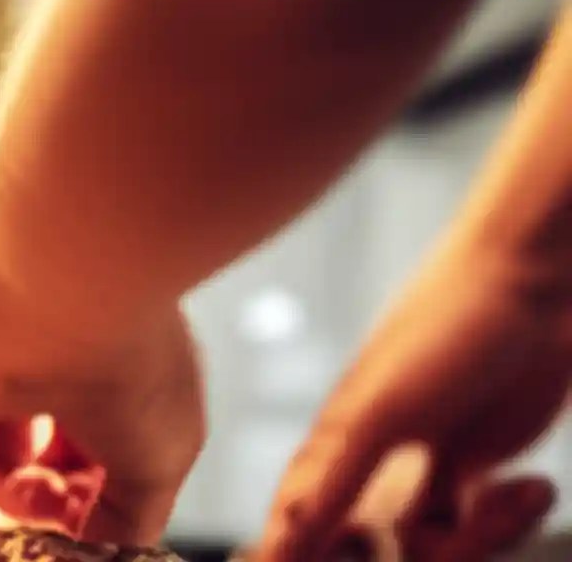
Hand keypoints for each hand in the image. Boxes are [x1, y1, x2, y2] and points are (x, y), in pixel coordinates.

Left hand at [0, 251, 204, 545]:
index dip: (81, 490)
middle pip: (21, 446)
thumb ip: (124, 523)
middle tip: (58, 514)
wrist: (62, 293)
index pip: (75, 433)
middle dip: (42, 496)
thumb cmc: (123, 363)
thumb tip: (94, 557)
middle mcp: (12, 335)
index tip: (85, 525)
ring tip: (25, 499)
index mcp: (79, 343)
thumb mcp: (156, 458)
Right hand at [257, 246, 570, 561]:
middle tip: (446, 531)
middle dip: (406, 559)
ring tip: (518, 495)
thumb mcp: (384, 411)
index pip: (303, 518)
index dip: (302, 553)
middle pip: (371, 546)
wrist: (531, 281)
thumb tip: (282, 538)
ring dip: (480, 540)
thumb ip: (334, 477)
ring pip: (433, 548)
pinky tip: (533, 485)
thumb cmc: (445, 328)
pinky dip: (509, 519)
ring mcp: (426, 462)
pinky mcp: (478, 462)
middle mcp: (375, 457)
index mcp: (338, 441)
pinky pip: (481, 526)